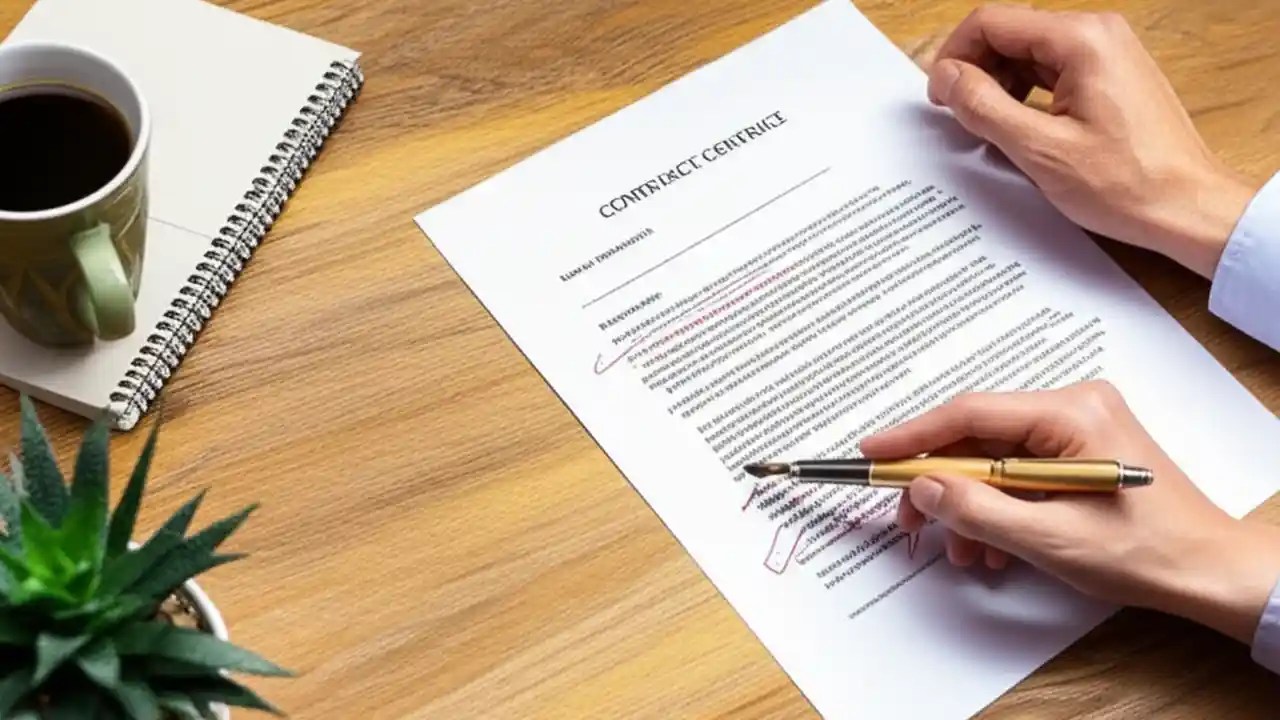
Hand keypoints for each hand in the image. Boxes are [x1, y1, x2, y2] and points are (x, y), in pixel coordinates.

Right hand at [859, 380, 1279, 643]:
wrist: (1210, 572)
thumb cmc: (1150, 553)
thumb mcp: (1051, 538)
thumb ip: (978, 509)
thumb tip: (923, 487)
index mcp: (1072, 413)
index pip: (971, 413)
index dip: (914, 435)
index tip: (873, 451)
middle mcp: (1075, 406)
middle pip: (978, 435)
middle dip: (941, 482)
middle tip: (908, 517)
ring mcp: (1078, 427)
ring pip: (994, 457)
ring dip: (969, 503)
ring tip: (960, 546)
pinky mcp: (1078, 450)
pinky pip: (1018, 469)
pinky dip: (997, 504)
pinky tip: (991, 541)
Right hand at [925, 5, 1259, 277]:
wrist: (1189, 208)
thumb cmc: (1127, 184)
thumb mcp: (1039, 149)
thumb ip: (984, 106)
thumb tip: (946, 77)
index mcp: (1082, 40)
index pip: (992, 22)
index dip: (955, 56)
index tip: (939, 96)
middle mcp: (1098, 34)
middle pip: (1011, 32)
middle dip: (976, 70)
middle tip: (958, 115)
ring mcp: (1109, 53)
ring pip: (1030, 53)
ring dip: (1000, 83)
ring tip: (989, 128)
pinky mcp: (1112, 76)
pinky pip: (1054, 70)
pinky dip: (1026, 93)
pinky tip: (1020, 128)